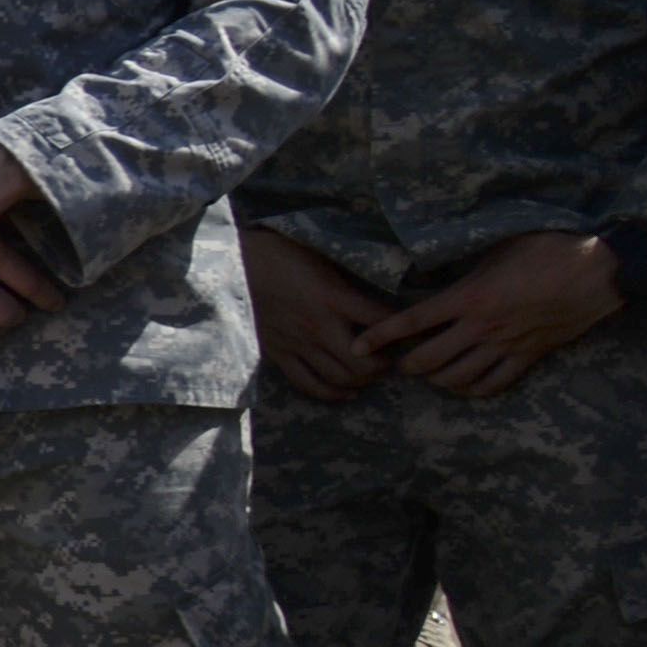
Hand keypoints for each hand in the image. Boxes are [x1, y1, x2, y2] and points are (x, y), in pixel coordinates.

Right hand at [243, 220, 395, 403]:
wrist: (230, 265)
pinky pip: (309, 384)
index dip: (406, 331)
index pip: (384, 322)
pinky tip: (346, 391)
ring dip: (363, 380)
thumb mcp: (321, 257)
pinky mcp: (278, 354)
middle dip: (385, 365)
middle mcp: (319, 326)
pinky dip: (333, 393)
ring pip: (341, 378)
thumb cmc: (278, 253)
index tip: (416, 332)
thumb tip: (379, 294)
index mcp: (334, 297)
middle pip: (365, 363)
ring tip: (371, 373)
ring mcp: (297, 344)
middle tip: (392, 358)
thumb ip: (347, 281)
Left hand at [361, 230, 623, 400]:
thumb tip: (435, 273)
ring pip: (457, 378)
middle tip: (398, 361)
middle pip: (428, 360)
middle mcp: (483, 327)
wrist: (598, 271)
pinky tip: (463, 384)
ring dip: (436, 379)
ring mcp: (506, 346)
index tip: (358, 347)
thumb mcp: (496, 250)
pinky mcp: (529, 357)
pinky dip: (472, 390)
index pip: (413, 321)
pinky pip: (493, 385)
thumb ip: (464, 269)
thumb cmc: (547, 250)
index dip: (380, 336)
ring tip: (428, 373)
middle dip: (405, 364)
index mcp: (470, 297)